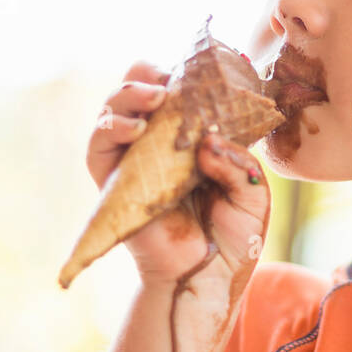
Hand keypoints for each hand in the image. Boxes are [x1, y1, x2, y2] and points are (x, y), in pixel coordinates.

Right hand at [87, 59, 272, 291]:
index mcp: (195, 138)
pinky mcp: (114, 184)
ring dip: (128, 93)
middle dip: (150, 74)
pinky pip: (98, 147)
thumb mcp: (252, 191)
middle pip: (140, 90)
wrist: (211, 280)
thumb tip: (203, 141)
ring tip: (155, 97)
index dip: (184, 74)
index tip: (201, 71)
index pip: (180, 91)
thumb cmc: (235, 237)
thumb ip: (236, 161)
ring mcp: (135, 162)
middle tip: (169, 80)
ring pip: (114, 110)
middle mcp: (161, 144)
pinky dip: (110, 127)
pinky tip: (136, 127)